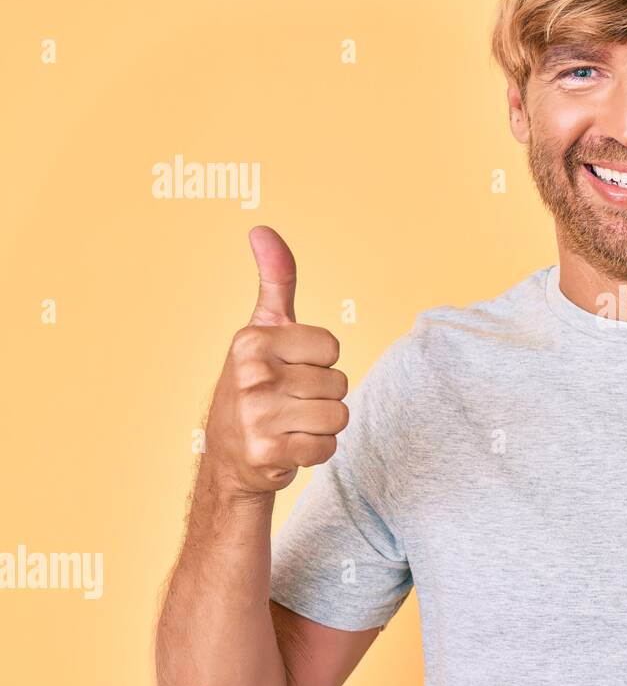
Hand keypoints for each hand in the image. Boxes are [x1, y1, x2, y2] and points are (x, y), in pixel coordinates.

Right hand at [200, 226, 348, 497]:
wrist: (228, 456)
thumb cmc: (256, 384)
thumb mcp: (263, 329)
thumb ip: (276, 282)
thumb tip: (262, 229)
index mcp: (253, 340)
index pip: (333, 348)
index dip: (321, 362)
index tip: (291, 370)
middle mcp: (252, 376)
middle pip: (339, 383)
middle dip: (322, 396)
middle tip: (289, 402)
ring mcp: (257, 417)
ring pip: (338, 416)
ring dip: (322, 425)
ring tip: (291, 424)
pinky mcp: (267, 453)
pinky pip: (327, 448)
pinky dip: (316, 451)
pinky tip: (289, 447)